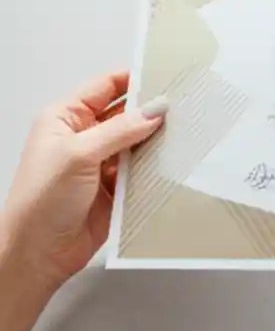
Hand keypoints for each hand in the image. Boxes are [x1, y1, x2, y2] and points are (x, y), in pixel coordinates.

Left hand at [1, 71, 166, 287]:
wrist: (37, 253)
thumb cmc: (39, 203)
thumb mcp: (78, 154)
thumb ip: (120, 129)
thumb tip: (154, 109)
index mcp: (64, 119)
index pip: (105, 87)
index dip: (134, 80)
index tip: (164, 77)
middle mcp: (82, 138)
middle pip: (126, 114)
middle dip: (151, 111)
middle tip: (181, 107)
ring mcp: (99, 163)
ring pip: (138, 143)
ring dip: (156, 142)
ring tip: (181, 134)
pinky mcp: (115, 188)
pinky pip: (142, 171)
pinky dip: (156, 168)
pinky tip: (170, 164)